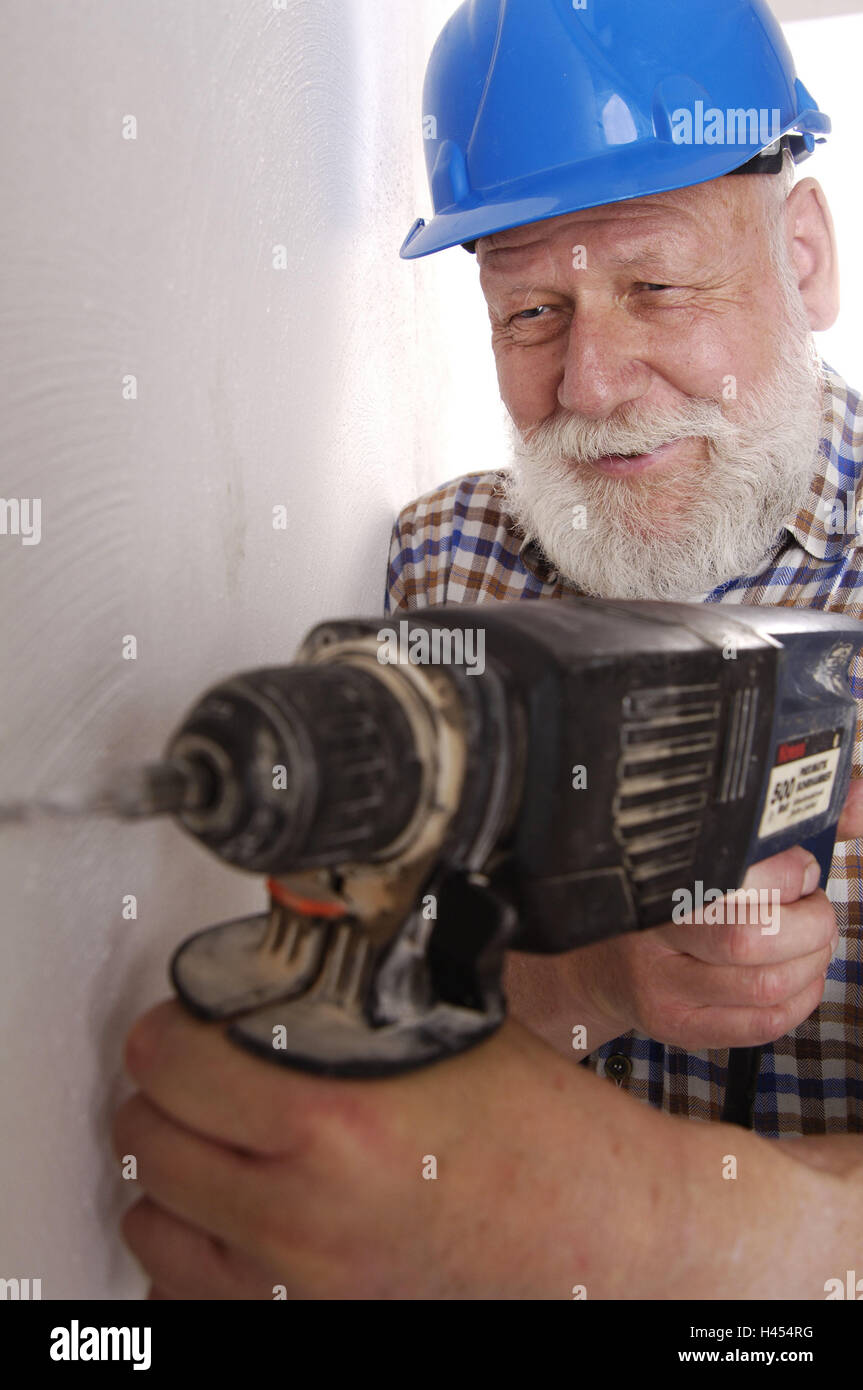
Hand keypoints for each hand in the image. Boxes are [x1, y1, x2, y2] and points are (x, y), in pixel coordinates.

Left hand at [113, 1003, 593, 1299]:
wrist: (599, 1235)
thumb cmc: (545, 1135)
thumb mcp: (443, 1031)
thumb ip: (342, 1005)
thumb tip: (267, 967)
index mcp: (336, 1124)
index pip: (171, 1061)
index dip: (175, 1024)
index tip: (191, 1018)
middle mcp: (302, 1217)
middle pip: (148, 1138)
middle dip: (169, 1090)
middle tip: (204, 1069)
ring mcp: (298, 1287)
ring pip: (152, 1220)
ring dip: (175, 1169)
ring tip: (219, 1139)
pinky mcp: (305, 1327)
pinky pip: (184, 1292)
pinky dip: (196, 1246)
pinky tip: (233, 1208)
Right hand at [505, 842, 837, 1055]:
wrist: (594, 956)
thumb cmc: (664, 894)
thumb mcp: (706, 849)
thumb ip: (784, 824)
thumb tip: (860, 799)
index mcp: (655, 872)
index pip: (731, 873)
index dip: (789, 871)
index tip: (800, 867)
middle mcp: (650, 930)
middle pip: (751, 937)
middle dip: (810, 924)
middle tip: (812, 909)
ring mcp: (661, 985)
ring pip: (765, 985)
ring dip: (812, 963)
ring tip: (808, 942)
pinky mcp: (677, 1025)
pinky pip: (761, 1024)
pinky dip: (800, 1001)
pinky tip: (797, 977)